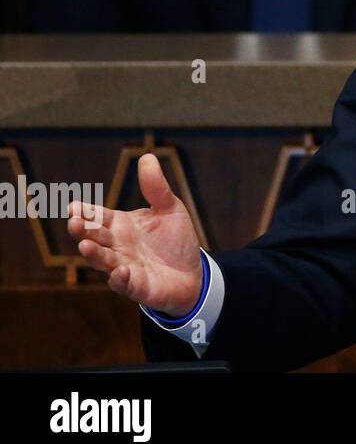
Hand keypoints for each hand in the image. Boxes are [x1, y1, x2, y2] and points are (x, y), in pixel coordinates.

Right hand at [67, 153, 204, 317]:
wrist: (193, 272)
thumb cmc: (174, 239)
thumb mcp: (169, 208)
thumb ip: (156, 187)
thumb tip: (146, 156)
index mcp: (120, 226)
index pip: (98, 217)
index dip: (86, 212)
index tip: (74, 206)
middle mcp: (117, 247)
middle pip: (95, 238)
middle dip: (84, 231)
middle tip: (74, 223)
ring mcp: (125, 268)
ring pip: (104, 262)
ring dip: (94, 254)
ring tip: (85, 246)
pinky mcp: (138, 287)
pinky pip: (126, 285)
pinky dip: (120, 279)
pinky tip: (120, 271)